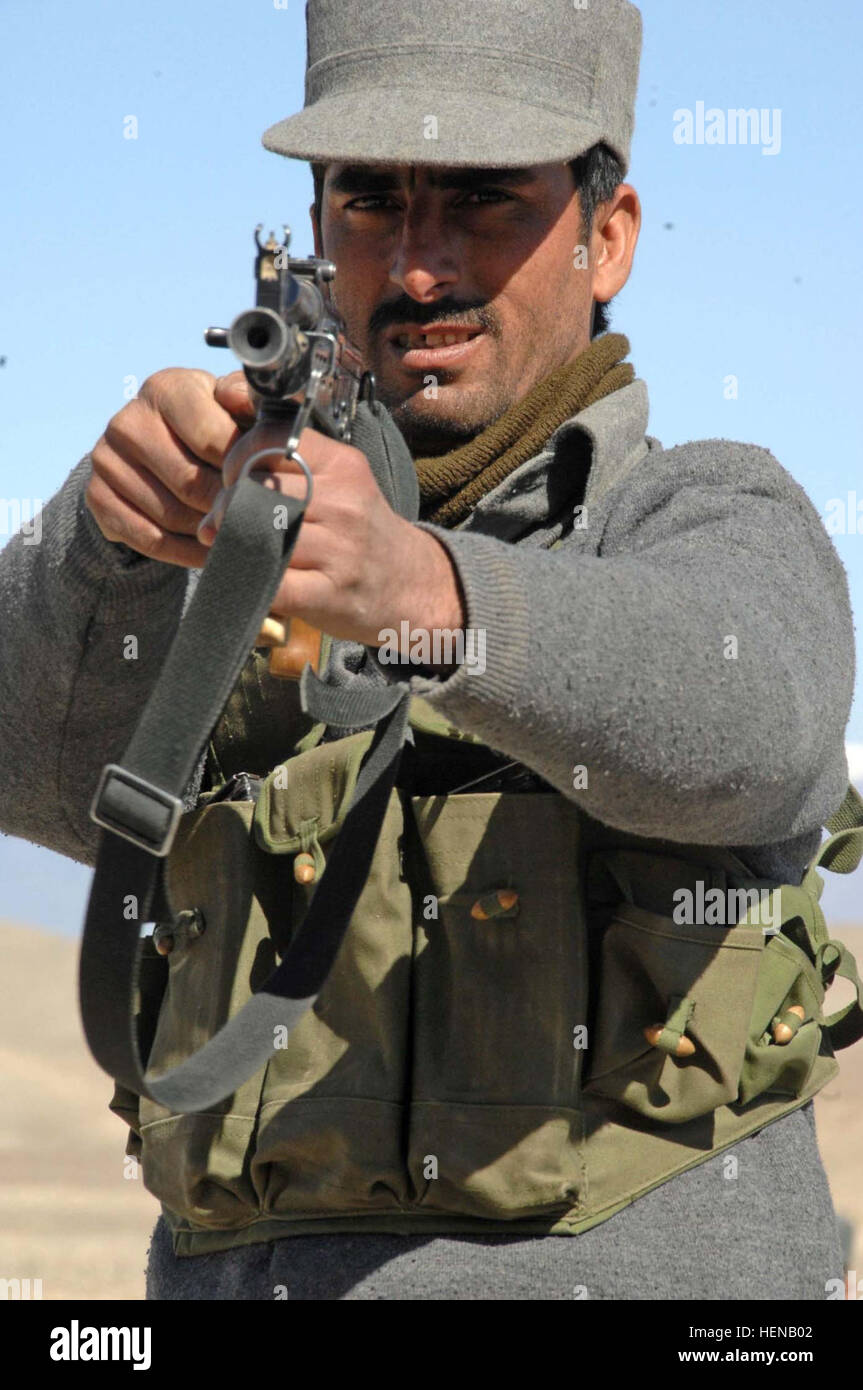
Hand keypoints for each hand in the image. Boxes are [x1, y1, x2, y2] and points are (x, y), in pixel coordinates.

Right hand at [85, 368, 254, 566]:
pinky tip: (208, 551)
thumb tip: (242, 399)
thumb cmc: (210, 426)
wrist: (157, 449)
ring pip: (172, 516)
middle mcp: (128, 421)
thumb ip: (249, 400)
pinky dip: (185, 552)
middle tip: (252, 521)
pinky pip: (149, 540)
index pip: (212, 440)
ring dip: (208, 532)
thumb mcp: (232, 407)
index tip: (263, 488)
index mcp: (166, 389)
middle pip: (190, 483)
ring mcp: (106, 460)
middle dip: (226, 506)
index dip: (242, 471)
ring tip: (234, 533)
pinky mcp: (97, 496)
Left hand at [199, 372, 464, 649]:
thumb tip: (224, 430)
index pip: (273, 441)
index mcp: (344, 467)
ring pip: (260, 535)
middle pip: (258, 489)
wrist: (412, 583)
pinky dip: (248, 580)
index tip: (235, 477)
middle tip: (227, 519)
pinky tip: (248, 575)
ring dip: (233, 543)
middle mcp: (344, 503)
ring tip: (234, 547)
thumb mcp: (342, 481)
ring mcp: (340, 551)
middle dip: (229, 505)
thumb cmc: (363, 530)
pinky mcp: (330, 594)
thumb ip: (293, 461)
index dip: (239, 457)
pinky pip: (272, 583)